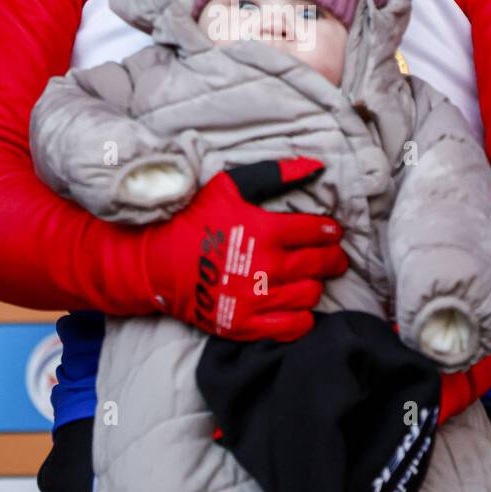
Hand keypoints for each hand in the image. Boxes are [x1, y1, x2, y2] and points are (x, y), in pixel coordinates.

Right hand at [140, 158, 347, 340]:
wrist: (155, 263)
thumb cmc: (194, 220)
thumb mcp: (230, 186)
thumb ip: (275, 175)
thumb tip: (316, 165)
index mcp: (266, 231)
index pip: (316, 232)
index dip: (330, 232)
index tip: (333, 232)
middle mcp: (267, 266)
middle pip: (320, 264)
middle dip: (334, 259)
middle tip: (334, 257)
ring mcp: (257, 299)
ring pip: (310, 294)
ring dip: (316, 285)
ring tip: (311, 279)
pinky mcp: (246, 324)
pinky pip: (292, 326)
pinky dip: (303, 318)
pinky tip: (299, 308)